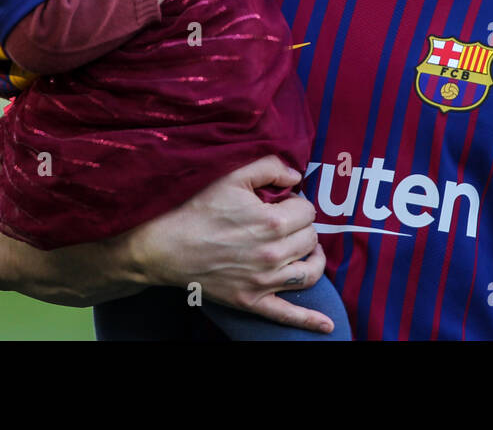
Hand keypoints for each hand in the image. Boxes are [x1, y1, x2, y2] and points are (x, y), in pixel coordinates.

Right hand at [116, 156, 333, 332]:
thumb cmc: (197, 208)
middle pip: (310, 237)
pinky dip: (310, 320)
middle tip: (284, 221)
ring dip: (312, 258)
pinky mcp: (252, 300)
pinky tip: (328, 326)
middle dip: (301, 226)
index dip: (295, 203)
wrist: (164, 246)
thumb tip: (297, 176)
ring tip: (304, 248)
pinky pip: (288, 314)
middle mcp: (273, 253)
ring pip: (309, 271)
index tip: (281, 202)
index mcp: (271, 221)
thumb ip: (269, 167)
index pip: (307, 209)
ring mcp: (264, 280)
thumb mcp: (232, 176)